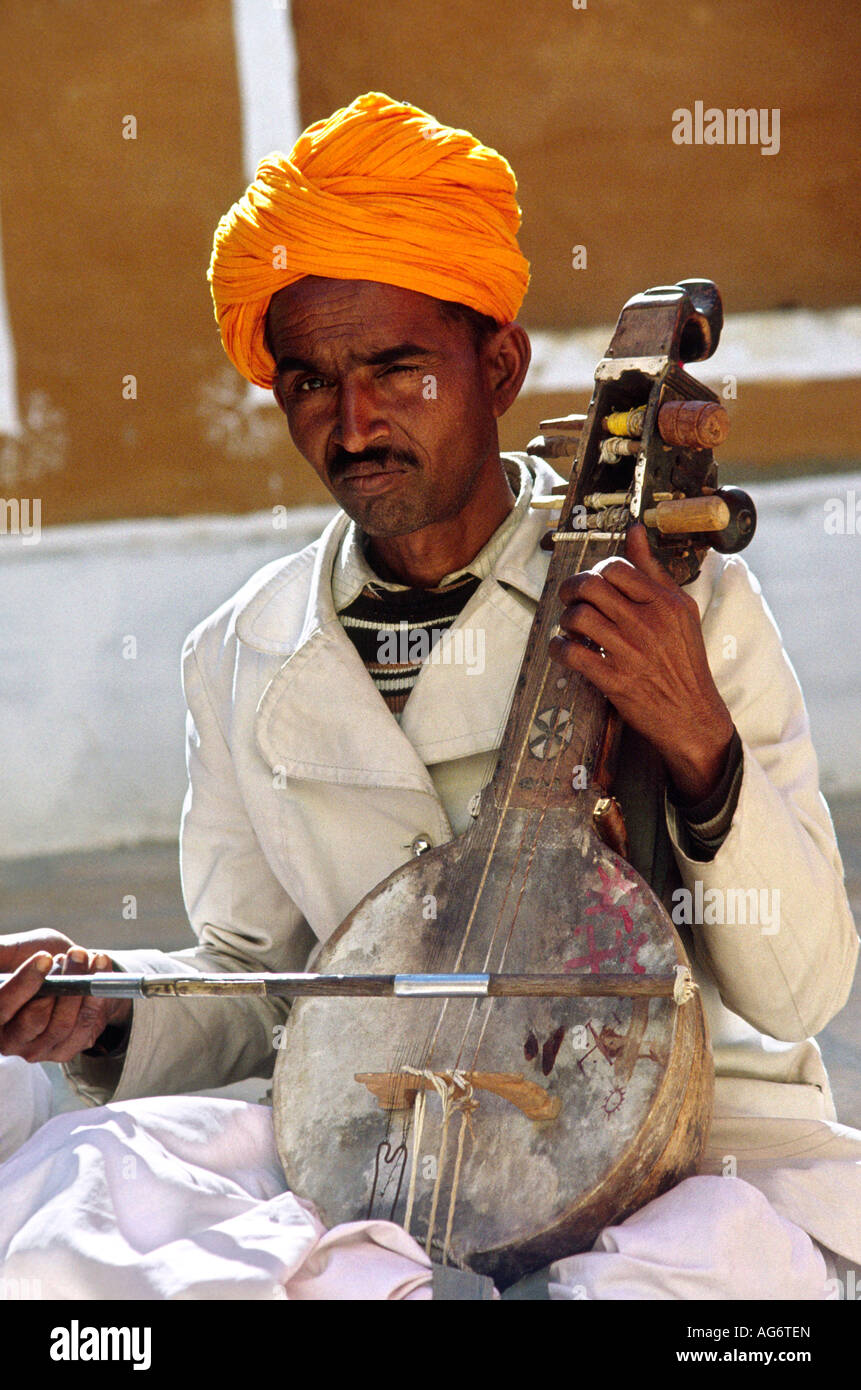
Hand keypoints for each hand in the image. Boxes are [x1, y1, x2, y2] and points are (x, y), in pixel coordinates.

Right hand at [0, 930, 130, 1063]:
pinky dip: (97, 997)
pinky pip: (85, 1027)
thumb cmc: (39, 962)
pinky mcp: (66, 1051)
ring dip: (82, 988)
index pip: (3, 1006)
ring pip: (63, 1025)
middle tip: (76, 954)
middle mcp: (12, 1040)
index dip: (24, 982)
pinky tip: (100, 971)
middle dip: (61, 983)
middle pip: (35, 1019)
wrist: (69, 973)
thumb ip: (2, 954)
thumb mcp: (15, 952)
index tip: (45, 958)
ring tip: (88, 958)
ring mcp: (39, 1049)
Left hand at [549, 524, 734, 801]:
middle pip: (590, 587)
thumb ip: (654, 571)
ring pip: (577, 618)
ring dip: (565, 620)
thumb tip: (635, 530)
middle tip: (570, 599)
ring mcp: (630, 652)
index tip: (592, 583)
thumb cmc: (684, 660)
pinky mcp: (614, 680)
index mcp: (666, 603)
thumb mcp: (681, 610)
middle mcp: (648, 624)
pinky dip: (559, 648)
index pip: (616, 568)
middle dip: (570, 589)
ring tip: (571, 627)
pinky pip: (572, 653)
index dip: (595, 571)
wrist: (692, 714)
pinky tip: (565, 649)